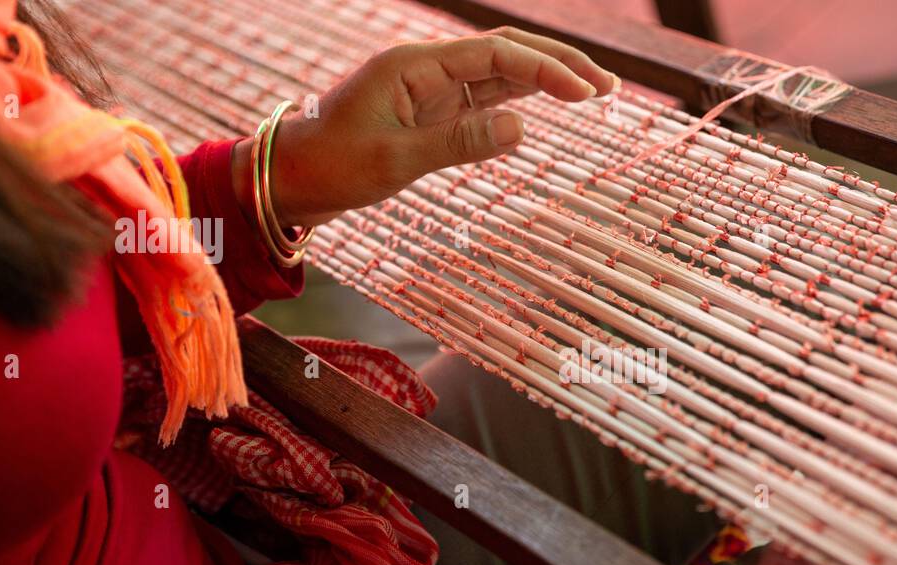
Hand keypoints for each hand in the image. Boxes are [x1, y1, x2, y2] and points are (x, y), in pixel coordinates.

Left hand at [233, 27, 618, 227]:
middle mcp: (427, 69)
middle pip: (506, 52)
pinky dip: (522, 99)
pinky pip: (484, 98)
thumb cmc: (330, 167)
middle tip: (607, 87)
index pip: (497, 55)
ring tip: (595, 92)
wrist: (288, 180)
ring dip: (547, 79)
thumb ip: (459, 143)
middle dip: (559, 64)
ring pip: (501, 74)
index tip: (586, 94)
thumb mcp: (394, 161)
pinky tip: (551, 102)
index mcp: (414, 65)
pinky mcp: (431, 113)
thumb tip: (523, 130)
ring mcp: (431, 90)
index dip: (547, 70)